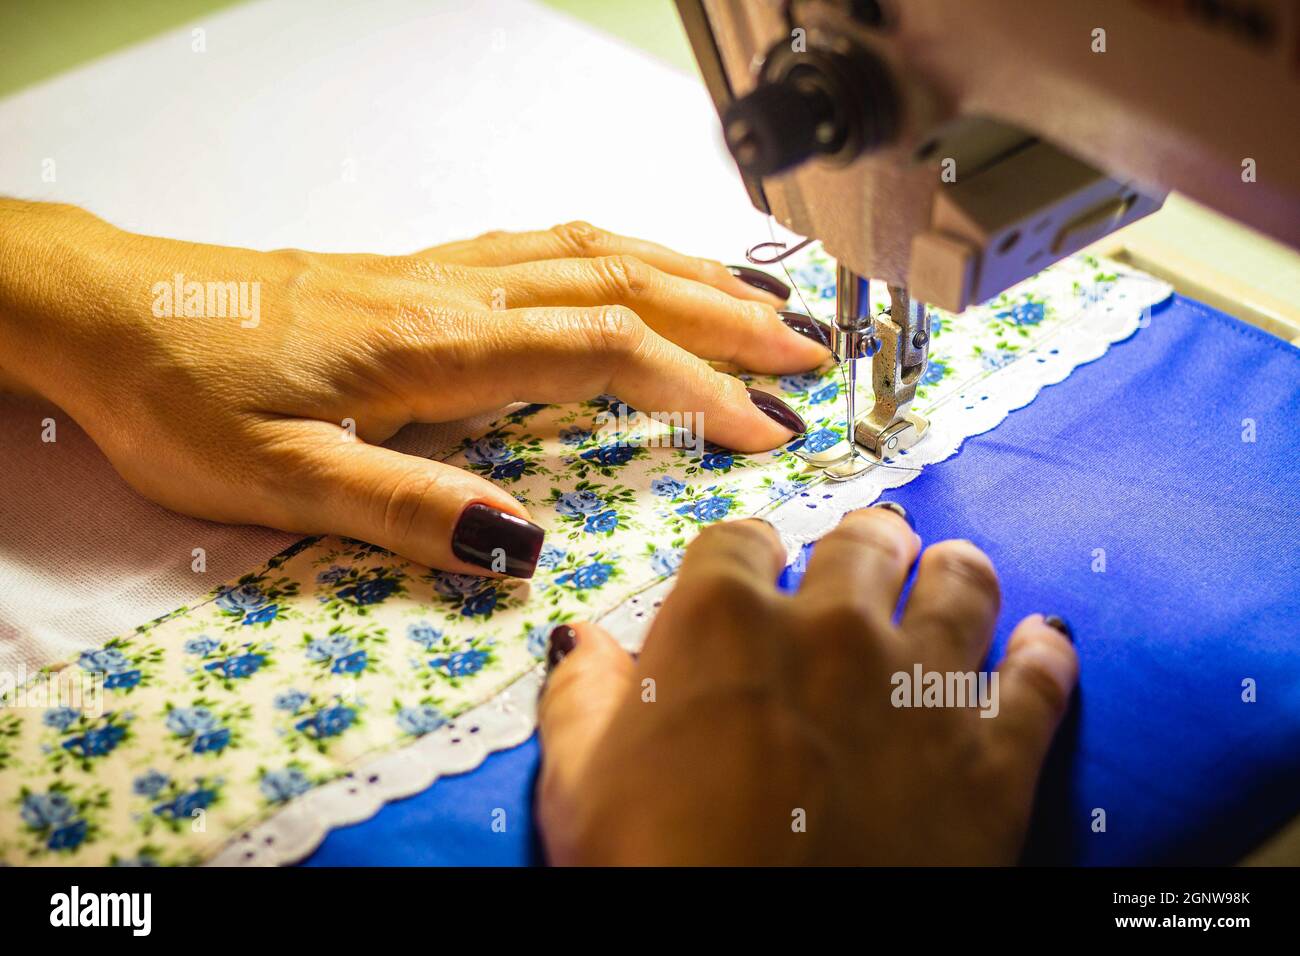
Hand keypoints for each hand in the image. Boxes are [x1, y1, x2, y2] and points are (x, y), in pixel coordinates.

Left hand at [0, 201, 827, 576]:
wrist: (112, 313)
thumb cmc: (184, 396)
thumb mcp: (280, 479)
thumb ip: (404, 509)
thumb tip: (518, 546)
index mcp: (437, 345)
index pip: (605, 350)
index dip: (698, 384)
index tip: (769, 426)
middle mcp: (458, 293)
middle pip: (624, 283)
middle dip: (729, 315)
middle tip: (813, 350)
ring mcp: (445, 272)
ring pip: (595, 250)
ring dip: (691, 270)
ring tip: (765, 298)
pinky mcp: (425, 272)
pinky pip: (552, 245)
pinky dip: (626, 252)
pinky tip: (648, 268)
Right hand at [536, 506, 1078, 863]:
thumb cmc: (652, 870)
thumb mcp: (580, 787)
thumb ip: (582, 699)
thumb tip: (582, 645)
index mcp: (725, 620)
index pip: (742, 540)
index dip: (748, 551)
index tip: (755, 567)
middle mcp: (833, 628)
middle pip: (865, 542)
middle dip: (864, 543)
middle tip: (869, 554)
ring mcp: (922, 687)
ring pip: (961, 585)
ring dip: (953, 572)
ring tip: (952, 572)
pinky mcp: (992, 758)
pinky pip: (1039, 679)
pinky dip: (1044, 652)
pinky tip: (1043, 637)